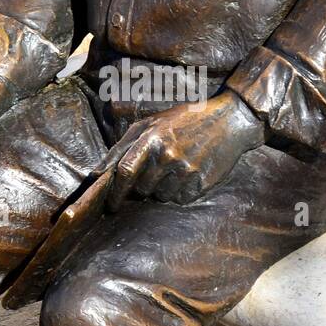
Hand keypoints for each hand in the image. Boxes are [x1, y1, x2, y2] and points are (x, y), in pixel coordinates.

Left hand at [105, 90, 264, 208]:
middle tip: (156, 173)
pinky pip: (181, 199)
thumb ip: (122, 147)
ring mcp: (186, 170)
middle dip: (142, 188)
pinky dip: (181, 192)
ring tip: (175, 170)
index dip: (115, 192)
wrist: (229, 120)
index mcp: (151, 138)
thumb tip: (97, 174)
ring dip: (163, 190)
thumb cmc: (184, 120)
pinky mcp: (202, 182)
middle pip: (142, 189)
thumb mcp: (151, 124)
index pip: (125, 171)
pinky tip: (189, 174)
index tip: (110, 205)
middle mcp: (167, 155)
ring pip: (161, 197)